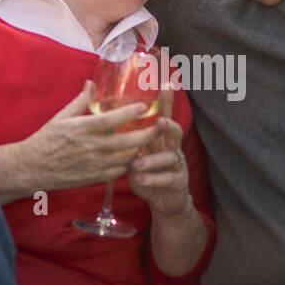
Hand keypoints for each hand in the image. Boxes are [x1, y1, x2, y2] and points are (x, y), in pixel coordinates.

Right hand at [19, 82, 162, 191]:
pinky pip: (119, 172)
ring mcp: (94, 165)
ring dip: (140, 149)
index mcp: (83, 129)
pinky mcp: (94, 178)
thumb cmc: (46, 139)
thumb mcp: (61, 117)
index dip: (131, 113)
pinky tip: (133, 155)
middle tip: (160, 125)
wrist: (33, 168)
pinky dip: (128, 163)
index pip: (112, 120)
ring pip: (127, 158)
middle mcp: (91, 148)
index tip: (146, 106)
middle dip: (147, 133)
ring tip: (150, 139)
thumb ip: (80, 101)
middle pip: (128, 141)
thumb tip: (92, 83)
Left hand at [127, 91, 191, 216]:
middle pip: (175, 131)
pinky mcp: (178, 182)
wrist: (164, 200)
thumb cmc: (146, 171)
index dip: (166, 100)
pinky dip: (153, 178)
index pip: (164, 115)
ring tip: (136, 163)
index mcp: (160, 138)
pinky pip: (167, 179)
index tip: (166, 84)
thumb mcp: (136, 153)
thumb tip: (106, 118)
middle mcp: (171, 147)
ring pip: (170, 157)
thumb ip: (127, 137)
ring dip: (153, 159)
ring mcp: (177, 165)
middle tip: (160, 122)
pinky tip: (140, 179)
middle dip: (169, 125)